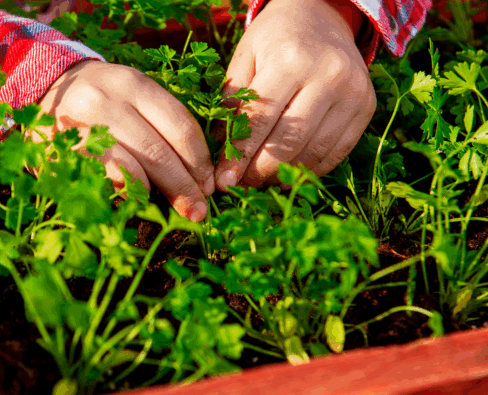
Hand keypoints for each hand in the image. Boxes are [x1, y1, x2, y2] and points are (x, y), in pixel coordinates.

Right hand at [35, 60, 215, 220]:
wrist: (43, 85)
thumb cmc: (103, 97)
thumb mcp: (133, 94)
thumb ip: (162, 125)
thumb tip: (198, 176)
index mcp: (133, 84)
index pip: (180, 126)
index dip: (200, 162)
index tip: (208, 185)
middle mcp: (107, 102)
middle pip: (158, 153)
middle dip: (183, 188)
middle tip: (197, 211)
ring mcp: (81, 128)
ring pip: (131, 172)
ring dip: (152, 194)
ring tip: (160, 203)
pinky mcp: (63, 153)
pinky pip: (102, 183)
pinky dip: (122, 194)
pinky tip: (129, 196)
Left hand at [215, 0, 375, 190]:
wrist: (322, 15)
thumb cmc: (274, 38)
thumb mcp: (245, 57)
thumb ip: (233, 101)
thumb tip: (221, 151)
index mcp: (290, 59)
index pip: (260, 120)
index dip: (239, 155)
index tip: (223, 181)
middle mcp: (328, 75)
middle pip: (289, 141)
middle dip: (260, 171)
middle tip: (241, 185)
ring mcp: (353, 92)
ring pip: (314, 152)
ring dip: (284, 175)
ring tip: (261, 180)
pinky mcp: (367, 107)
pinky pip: (336, 152)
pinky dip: (310, 170)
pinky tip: (288, 174)